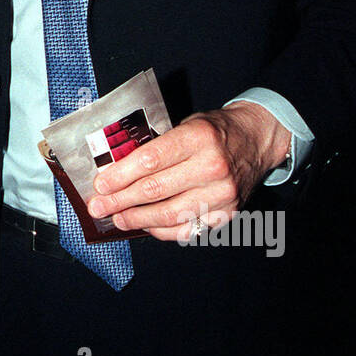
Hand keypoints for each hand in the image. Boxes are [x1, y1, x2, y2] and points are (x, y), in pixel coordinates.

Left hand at [86, 103, 290, 241]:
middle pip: (154, 190)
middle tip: (98, 206)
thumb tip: (115, 172)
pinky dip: (161, 230)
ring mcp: (222, 194)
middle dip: (119, 200)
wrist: (256, 140)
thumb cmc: (214, 131)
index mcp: (198, 137)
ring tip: (116, 218)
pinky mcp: (227, 213)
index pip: (150, 160)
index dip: (120, 175)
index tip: (100, 184)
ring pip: (168, 215)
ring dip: (136, 219)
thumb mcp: (185, 125)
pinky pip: (186, 230)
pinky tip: (144, 225)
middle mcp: (212, 167)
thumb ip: (156, 147)